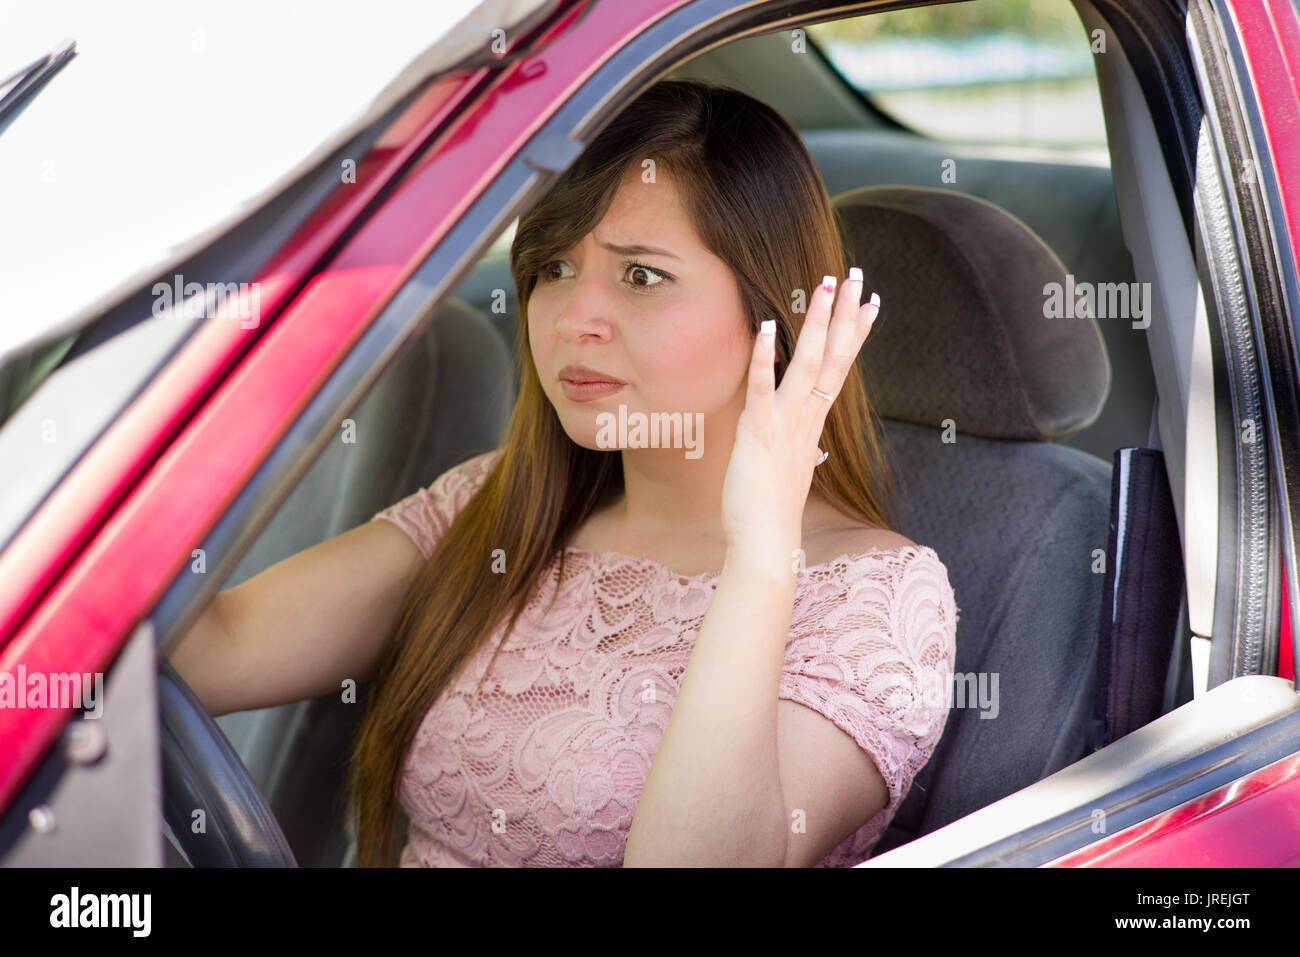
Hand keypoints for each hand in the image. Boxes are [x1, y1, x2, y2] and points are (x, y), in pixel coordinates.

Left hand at [720, 269, 880, 570]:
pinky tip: (769, 326)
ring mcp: (785, 424)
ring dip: (817, 324)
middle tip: (856, 275)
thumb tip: (817, 443)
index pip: (839, 368)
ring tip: (825, 285)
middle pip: (832, 357)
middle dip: (844, 314)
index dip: (854, 333)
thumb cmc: (771, 508)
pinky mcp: (760, 433)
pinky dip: (765, 358)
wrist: (766, 543)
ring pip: (807, 365)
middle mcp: (806, 417)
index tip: (869, 302)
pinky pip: (763, 389)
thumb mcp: (791, 468)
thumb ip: (803, 447)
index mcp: (813, 422)